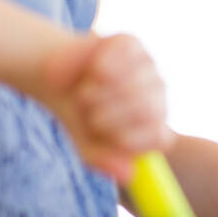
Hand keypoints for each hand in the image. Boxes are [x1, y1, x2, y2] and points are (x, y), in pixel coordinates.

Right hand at [40, 33, 173, 183]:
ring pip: (137, 83)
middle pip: (148, 110)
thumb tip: (127, 173)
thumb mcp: (86, 145)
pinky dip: (105, 65)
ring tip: (85, 94)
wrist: (57, 81)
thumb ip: (104, 161)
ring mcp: (148, 66)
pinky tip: (94, 70)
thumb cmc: (78, 118)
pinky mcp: (132, 43)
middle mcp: (157, 95)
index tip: (103, 135)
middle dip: (111, 117)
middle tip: (89, 114)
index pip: (160, 137)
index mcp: (153, 125)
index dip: (133, 139)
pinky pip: (126, 54)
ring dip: (103, 93)